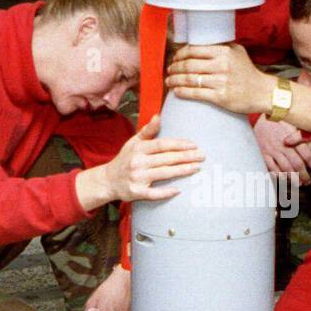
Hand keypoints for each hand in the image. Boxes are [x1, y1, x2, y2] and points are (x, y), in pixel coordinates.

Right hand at [86, 115, 201, 205]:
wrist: (108, 180)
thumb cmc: (125, 159)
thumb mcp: (133, 142)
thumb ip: (147, 130)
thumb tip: (159, 116)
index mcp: (138, 149)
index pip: (162, 144)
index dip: (178, 144)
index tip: (193, 145)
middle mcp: (137, 162)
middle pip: (166, 159)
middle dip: (186, 157)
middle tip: (202, 156)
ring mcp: (137, 178)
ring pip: (163, 174)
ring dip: (182, 171)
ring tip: (197, 168)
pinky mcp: (136, 192)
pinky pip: (153, 194)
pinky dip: (165, 192)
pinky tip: (179, 190)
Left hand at [166, 43, 272, 114]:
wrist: (263, 92)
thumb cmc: (248, 72)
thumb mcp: (237, 52)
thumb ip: (220, 46)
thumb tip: (199, 44)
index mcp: (224, 51)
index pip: (194, 49)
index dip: (180, 54)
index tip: (175, 58)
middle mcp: (222, 65)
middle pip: (189, 64)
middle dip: (174, 67)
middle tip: (169, 70)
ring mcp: (221, 81)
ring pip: (189, 79)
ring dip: (174, 80)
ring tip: (169, 82)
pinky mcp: (221, 97)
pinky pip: (196, 93)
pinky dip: (182, 92)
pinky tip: (176, 92)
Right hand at [254, 115, 310, 181]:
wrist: (257, 119)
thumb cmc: (277, 122)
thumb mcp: (291, 124)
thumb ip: (300, 135)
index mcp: (293, 138)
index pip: (306, 154)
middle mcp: (283, 145)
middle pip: (297, 164)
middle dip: (304, 175)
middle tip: (308, 181)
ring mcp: (273, 151)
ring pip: (286, 168)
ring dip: (294, 178)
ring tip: (299, 184)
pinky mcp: (263, 154)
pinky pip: (272, 168)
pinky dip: (279, 176)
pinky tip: (284, 180)